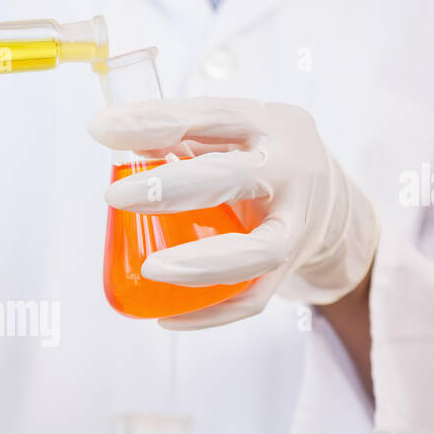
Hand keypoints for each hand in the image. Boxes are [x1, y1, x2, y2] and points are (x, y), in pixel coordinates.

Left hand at [88, 98, 379, 328]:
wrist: (330, 201)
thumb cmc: (261, 161)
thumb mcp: (230, 135)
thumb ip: (178, 136)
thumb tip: (114, 136)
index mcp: (267, 125)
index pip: (211, 116)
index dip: (155, 121)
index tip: (102, 129)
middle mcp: (290, 170)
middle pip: (235, 178)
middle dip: (173, 189)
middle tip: (115, 197)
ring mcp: (298, 223)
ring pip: (258, 251)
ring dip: (202, 264)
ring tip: (150, 270)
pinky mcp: (292, 268)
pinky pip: (255, 298)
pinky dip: (211, 312)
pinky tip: (168, 317)